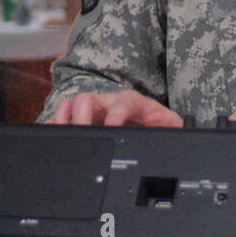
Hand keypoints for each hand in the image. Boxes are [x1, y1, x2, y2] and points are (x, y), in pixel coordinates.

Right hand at [49, 89, 182, 127]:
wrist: (150, 121)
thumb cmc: (158, 123)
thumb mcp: (169, 126)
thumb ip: (173, 128)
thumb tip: (182, 132)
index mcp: (133, 102)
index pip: (122, 103)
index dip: (115, 115)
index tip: (110, 128)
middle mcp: (110, 101)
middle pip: (88, 99)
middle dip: (82, 117)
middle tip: (81, 136)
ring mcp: (95, 107)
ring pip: (72, 104)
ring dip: (64, 120)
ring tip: (63, 137)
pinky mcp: (84, 116)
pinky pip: (64, 115)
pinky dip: (56, 125)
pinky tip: (53, 136)